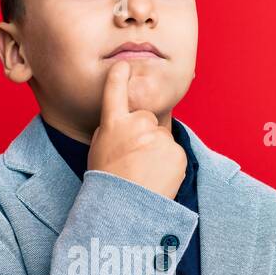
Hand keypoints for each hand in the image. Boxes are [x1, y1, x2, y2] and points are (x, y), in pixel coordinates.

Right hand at [86, 60, 185, 199]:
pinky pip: (174, 152)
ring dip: (157, 150)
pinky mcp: (176, 151)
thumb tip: (127, 121)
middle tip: (134, 159)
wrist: (124, 209)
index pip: (115, 91)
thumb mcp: (99, 149)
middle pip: (147, 118)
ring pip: (161, 136)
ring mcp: (158, 137)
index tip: (123, 66)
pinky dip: (168, 163)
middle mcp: (136, 124)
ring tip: (144, 172)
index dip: (120, 76)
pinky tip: (156, 177)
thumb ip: (113, 130)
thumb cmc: (108, 182)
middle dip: (145, 133)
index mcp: (113, 123)